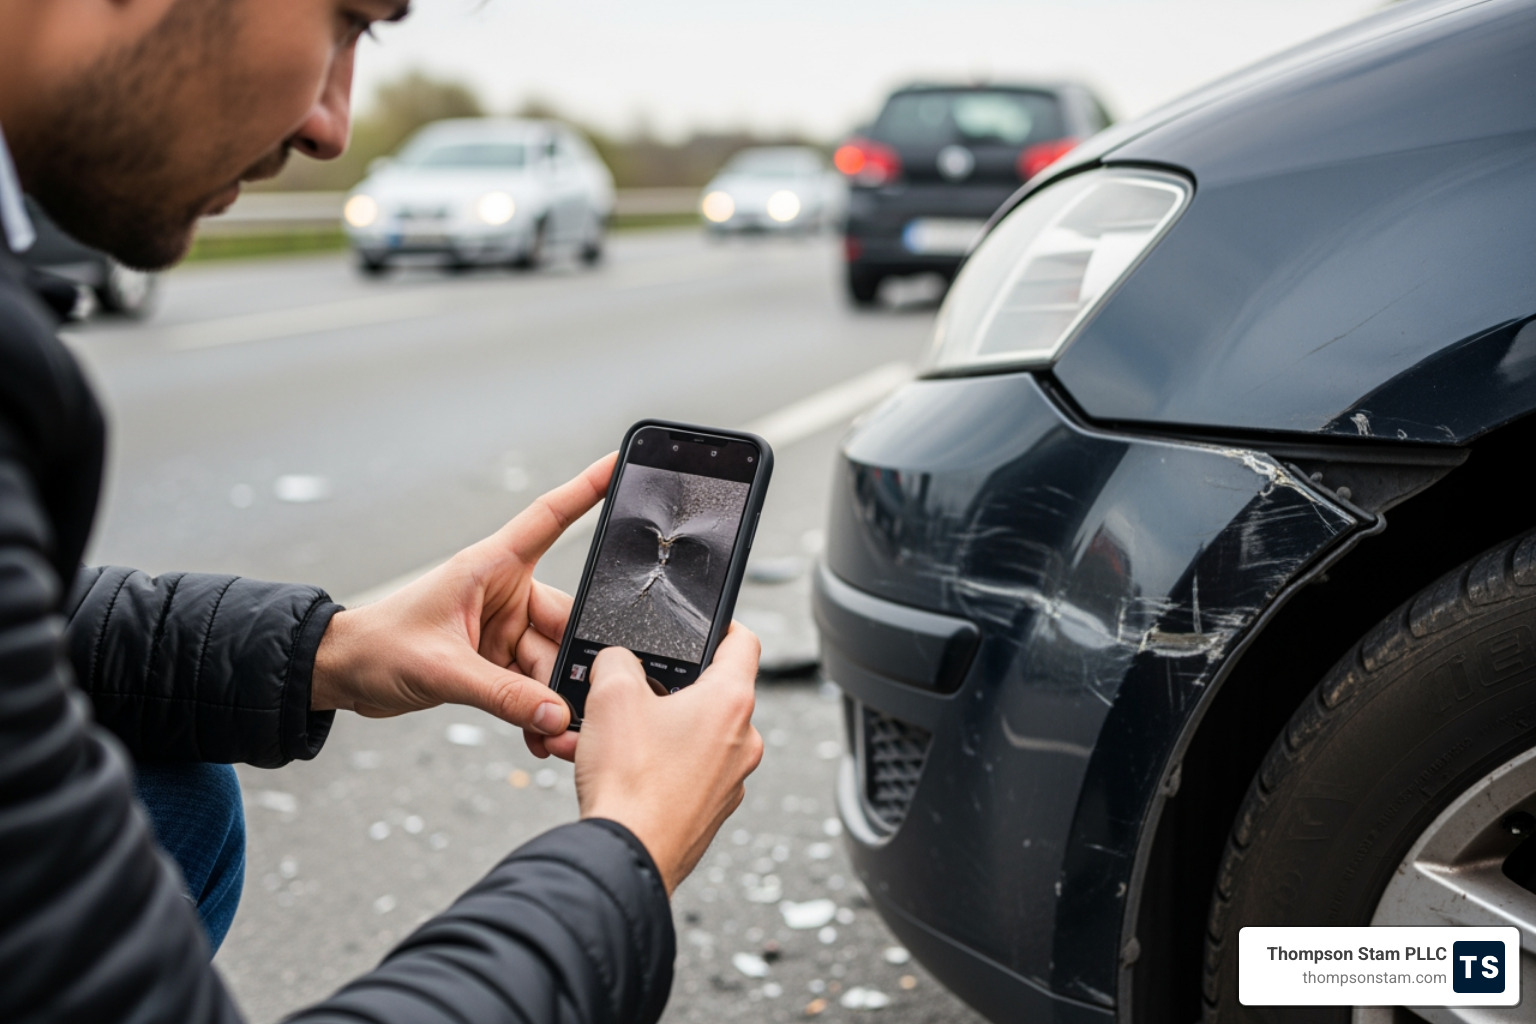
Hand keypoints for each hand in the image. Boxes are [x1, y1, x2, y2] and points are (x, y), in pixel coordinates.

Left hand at [310, 455, 615, 735]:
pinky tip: (539, 738)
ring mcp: (504, 628)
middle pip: (564, 619)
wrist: (343, 674)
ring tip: (556, 737)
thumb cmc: (378, 647)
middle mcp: (504, 593)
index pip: (549, 518)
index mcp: (490, 567)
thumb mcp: (441, 669)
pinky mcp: (497, 661)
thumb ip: (502, 694)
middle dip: (574, 665)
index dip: (587, 488)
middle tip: (581, 706)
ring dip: (554, 700)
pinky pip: (533, 687)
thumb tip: (557, 716)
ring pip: (552, 660)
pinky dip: (537, 712)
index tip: (620, 463)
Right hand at [573, 625, 764, 894]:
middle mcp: (743, 741)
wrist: (626, 856)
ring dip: (656, 730)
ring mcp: (730, 780)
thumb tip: (618, 663)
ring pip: (694, 737)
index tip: (704, 627)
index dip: (722, 626)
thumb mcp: (610, 695)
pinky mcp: (710, 812)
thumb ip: (617, 661)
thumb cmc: (631, 783)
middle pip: (711, 694)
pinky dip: (657, 766)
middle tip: (632, 692)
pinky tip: (619, 772)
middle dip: (669, 689)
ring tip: (612, 738)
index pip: (744, 642)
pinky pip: (686, 774)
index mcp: (731, 702)